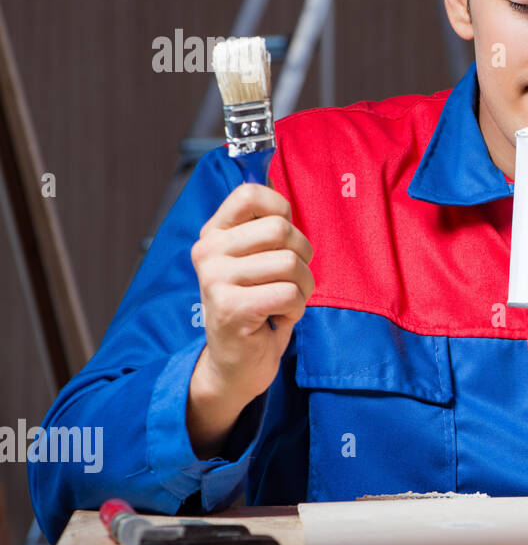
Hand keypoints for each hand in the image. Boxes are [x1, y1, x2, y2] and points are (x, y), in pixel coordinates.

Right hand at [187, 184, 313, 454]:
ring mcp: (215, 279)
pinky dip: (295, 310)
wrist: (236, 364)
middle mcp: (208, 252)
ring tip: (281, 303)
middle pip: (281, 229)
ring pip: (290, 263)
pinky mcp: (230, 308)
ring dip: (301, 288)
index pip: (250, 193)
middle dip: (302, 258)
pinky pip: (289, 293)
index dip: (282, 211)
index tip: (282, 241)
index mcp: (215, 233)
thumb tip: (279, 180)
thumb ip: (265, 227)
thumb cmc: (257, 306)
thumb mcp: (256, 260)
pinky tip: (275, 319)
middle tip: (288, 282)